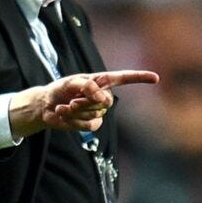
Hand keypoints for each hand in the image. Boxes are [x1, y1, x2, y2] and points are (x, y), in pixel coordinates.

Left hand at [9, 70, 158, 137]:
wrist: (46, 106)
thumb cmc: (59, 90)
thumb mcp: (69, 83)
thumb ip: (86, 86)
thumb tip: (102, 97)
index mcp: (100, 81)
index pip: (123, 78)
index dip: (139, 78)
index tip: (156, 78)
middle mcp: (102, 95)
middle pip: (105, 102)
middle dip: (86, 102)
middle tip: (71, 100)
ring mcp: (98, 111)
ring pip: (95, 114)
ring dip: (76, 111)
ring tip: (66, 106)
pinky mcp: (92, 123)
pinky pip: (89, 125)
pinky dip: (74, 121)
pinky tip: (65, 114)